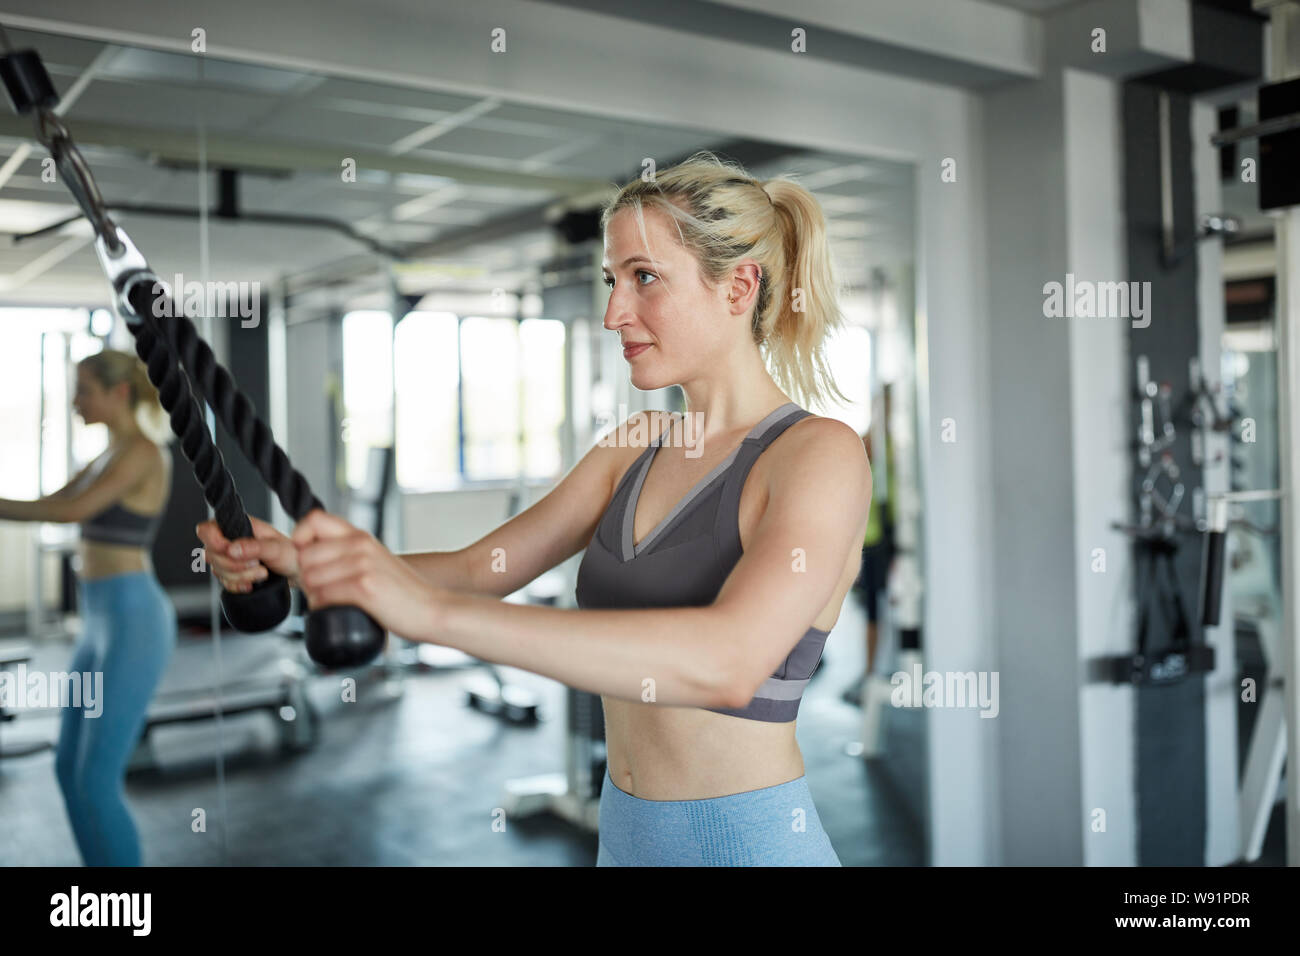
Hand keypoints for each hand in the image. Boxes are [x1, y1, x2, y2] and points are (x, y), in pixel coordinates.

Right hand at [195, 515, 298, 592]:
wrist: (298, 571)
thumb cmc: (291, 553)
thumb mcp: (276, 547)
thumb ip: (254, 546)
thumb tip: (231, 549)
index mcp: (238, 526)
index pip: (206, 530)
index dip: (213, 542)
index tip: (231, 550)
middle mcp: (230, 541)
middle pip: (210, 554)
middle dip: (234, 565)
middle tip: (258, 564)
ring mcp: (229, 558)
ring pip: (217, 570)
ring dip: (240, 576)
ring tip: (262, 573)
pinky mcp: (232, 574)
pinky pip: (224, 583)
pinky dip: (238, 586)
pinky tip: (252, 584)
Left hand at [291, 509, 445, 641]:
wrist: (434, 610)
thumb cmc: (405, 593)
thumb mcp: (376, 561)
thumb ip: (349, 553)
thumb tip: (310, 559)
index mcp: (362, 536)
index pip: (313, 519)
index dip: (300, 537)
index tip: (305, 556)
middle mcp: (361, 545)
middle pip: (304, 555)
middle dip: (306, 577)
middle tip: (321, 590)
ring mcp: (362, 564)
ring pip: (310, 577)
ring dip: (313, 595)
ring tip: (331, 602)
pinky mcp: (363, 587)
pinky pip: (322, 595)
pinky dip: (322, 607)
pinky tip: (336, 610)